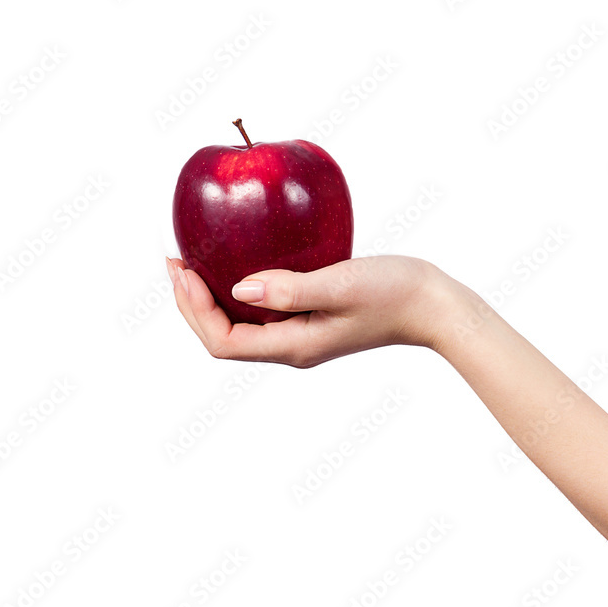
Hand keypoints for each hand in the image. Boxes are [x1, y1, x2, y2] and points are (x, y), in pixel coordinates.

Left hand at [166, 255, 460, 367]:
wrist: (434, 305)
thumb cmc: (394, 293)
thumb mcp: (340, 286)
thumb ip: (289, 289)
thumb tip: (238, 290)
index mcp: (293, 346)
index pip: (223, 341)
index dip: (194, 309)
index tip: (181, 269)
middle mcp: (290, 346)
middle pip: (223, 336)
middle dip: (191, 303)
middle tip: (173, 260)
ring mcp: (300, 334)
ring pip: (238, 323)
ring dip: (210, 295)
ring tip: (193, 261)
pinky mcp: (310, 318)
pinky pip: (260, 309)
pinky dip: (237, 288)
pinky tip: (236, 261)